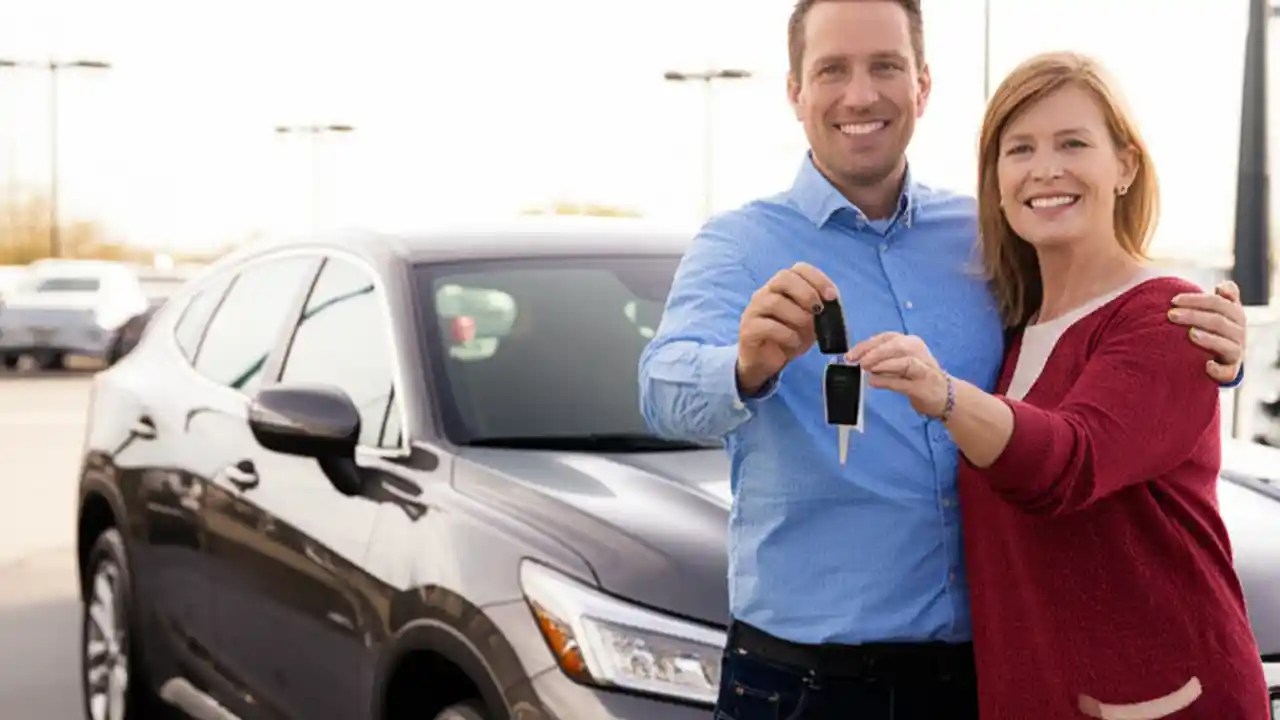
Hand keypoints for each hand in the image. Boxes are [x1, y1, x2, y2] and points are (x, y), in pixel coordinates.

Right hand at [737, 262, 838, 393]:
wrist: (764, 362)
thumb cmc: (788, 338)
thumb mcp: (810, 324)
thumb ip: (821, 312)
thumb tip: (833, 306)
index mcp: (782, 287)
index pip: (799, 269)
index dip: (818, 279)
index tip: (832, 297)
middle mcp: (765, 293)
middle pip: (783, 278)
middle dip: (806, 293)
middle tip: (818, 311)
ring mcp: (754, 310)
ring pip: (774, 302)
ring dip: (797, 316)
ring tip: (806, 332)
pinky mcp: (748, 330)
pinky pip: (767, 326)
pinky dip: (786, 334)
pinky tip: (794, 342)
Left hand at [847, 332, 948, 416]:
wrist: (945, 394)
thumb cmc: (918, 377)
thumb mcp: (899, 363)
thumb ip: (881, 360)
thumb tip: (858, 360)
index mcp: (910, 342)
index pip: (886, 338)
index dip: (866, 345)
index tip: (851, 354)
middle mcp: (918, 351)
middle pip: (896, 346)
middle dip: (874, 353)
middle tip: (858, 362)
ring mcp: (923, 368)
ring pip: (904, 361)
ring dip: (882, 364)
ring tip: (866, 369)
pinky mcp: (923, 386)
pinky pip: (904, 382)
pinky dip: (887, 381)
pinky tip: (874, 382)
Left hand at [1168, 280, 1245, 382]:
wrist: (1221, 357)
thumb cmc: (1213, 328)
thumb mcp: (1220, 311)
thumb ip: (1221, 298)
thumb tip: (1223, 286)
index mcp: (1235, 314)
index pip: (1219, 303)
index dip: (1197, 300)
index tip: (1173, 300)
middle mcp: (1239, 333)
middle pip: (1219, 321)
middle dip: (1194, 316)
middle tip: (1171, 315)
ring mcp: (1236, 353)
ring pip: (1227, 345)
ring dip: (1209, 339)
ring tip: (1191, 334)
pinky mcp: (1230, 371)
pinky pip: (1228, 372)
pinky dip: (1219, 370)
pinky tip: (1206, 366)